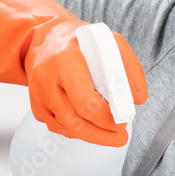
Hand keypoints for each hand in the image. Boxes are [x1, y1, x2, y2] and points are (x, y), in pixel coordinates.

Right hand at [0, 0, 147, 146]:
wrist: (44, 39)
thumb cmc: (80, 40)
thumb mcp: (110, 42)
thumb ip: (129, 68)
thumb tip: (138, 99)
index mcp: (66, 60)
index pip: (85, 101)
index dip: (106, 118)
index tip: (123, 121)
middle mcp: (47, 79)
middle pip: (74, 121)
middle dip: (101, 135)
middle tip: (121, 137)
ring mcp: (39, 95)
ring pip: (65, 127)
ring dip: (91, 136)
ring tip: (111, 135)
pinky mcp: (36, 105)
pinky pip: (57, 126)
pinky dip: (76, 130)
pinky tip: (91, 127)